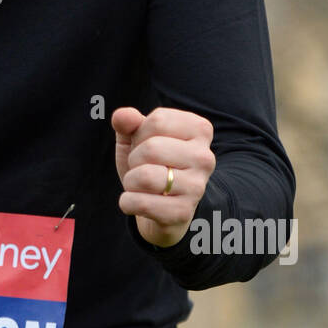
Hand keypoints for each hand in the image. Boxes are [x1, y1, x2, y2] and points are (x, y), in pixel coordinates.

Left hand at [111, 105, 214, 247]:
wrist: (160, 206)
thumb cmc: (150, 163)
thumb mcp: (137, 138)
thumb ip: (128, 122)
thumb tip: (122, 116)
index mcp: (200, 129)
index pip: (158, 120)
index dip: (140, 134)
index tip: (147, 146)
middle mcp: (205, 157)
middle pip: (152, 148)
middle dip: (134, 160)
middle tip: (142, 168)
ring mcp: (197, 186)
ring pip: (146, 177)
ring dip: (130, 182)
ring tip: (140, 185)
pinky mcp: (183, 212)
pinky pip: (142, 203)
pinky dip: (128, 202)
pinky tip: (137, 202)